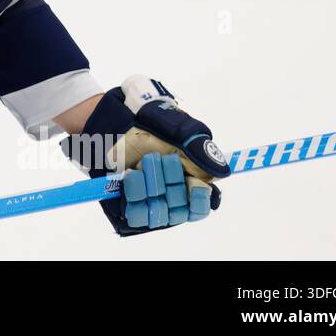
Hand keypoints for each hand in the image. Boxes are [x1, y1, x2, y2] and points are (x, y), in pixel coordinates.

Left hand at [62, 76, 229, 235]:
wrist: (111, 119)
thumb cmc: (146, 120)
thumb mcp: (177, 126)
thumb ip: (200, 147)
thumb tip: (223, 172)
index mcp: (190, 176)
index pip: (203, 204)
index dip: (199, 200)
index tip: (192, 185)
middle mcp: (172, 191)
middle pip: (181, 207)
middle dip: (170, 183)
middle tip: (154, 158)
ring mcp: (150, 198)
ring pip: (162, 214)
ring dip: (151, 189)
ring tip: (138, 167)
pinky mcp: (129, 203)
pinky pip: (138, 217)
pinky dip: (136, 199)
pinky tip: (130, 178)